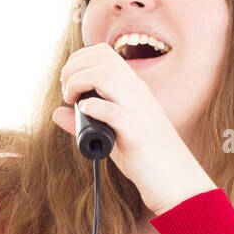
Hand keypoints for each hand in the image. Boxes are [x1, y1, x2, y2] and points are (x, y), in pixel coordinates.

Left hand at [52, 44, 215, 213]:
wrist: (176, 179)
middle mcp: (137, 93)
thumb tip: (57, 113)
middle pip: (101, 58)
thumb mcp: (111, 134)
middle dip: (73, 69)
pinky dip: (93, 108)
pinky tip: (86, 114)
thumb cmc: (145, 157)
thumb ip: (86, 122)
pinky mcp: (136, 133)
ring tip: (71, 101)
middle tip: (66, 93)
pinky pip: (112, 110)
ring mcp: (138, 111)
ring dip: (78, 83)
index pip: (103, 53)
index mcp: (133, 89)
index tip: (67, 83)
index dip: (78, 61)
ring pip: (104, 76)